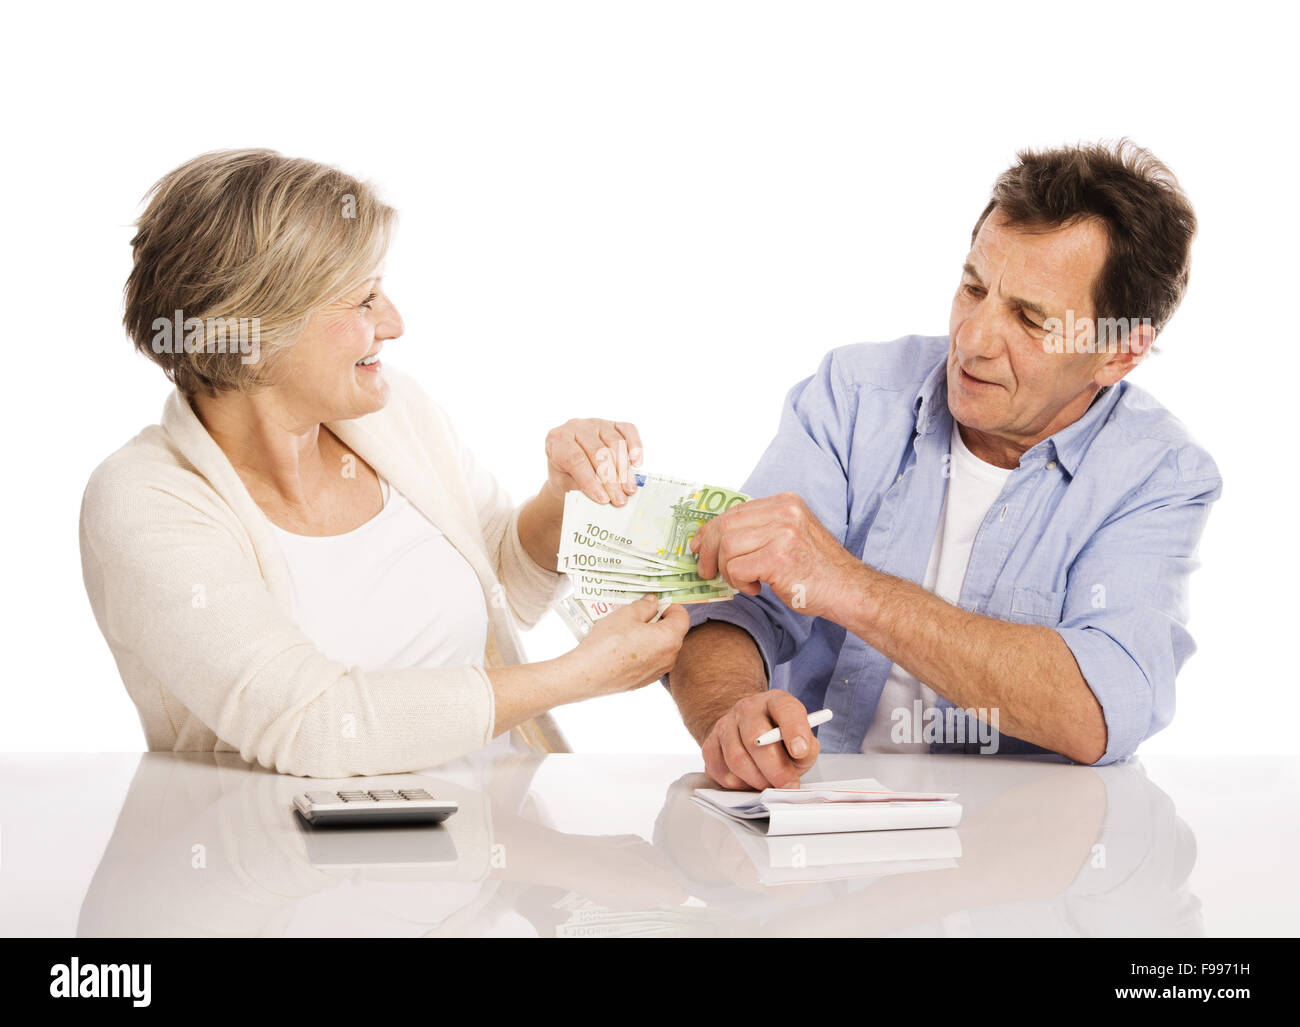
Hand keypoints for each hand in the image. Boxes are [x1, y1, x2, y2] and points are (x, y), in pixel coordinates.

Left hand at [543, 418, 642, 506]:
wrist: (569, 466)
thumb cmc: (566, 476)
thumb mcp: (565, 484)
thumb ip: (582, 487)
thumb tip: (605, 496)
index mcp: (557, 440)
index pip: (576, 460)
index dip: (590, 481)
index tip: (603, 499)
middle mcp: (575, 426)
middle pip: (598, 452)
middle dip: (611, 479)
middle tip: (620, 499)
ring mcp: (595, 423)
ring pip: (615, 442)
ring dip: (624, 469)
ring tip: (629, 489)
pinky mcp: (613, 423)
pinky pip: (628, 430)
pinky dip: (635, 446)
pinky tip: (637, 464)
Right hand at [567, 595, 689, 698]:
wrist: (588, 674)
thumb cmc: (608, 642)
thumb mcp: (626, 614)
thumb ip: (645, 605)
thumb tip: (653, 602)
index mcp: (670, 638)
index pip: (682, 616)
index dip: (670, 605)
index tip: (654, 601)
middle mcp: (669, 658)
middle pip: (672, 632)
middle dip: (658, 620)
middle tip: (637, 613)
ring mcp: (657, 672)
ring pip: (660, 648)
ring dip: (650, 636)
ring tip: (627, 630)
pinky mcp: (644, 681)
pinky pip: (650, 661)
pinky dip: (642, 651)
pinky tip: (622, 647)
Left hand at [690, 492, 860, 619]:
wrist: (848, 591)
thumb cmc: (817, 570)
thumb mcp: (791, 536)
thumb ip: (759, 531)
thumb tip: (714, 538)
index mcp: (785, 502)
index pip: (734, 511)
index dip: (710, 530)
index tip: (698, 546)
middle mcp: (784, 512)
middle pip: (725, 526)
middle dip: (708, 551)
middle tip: (706, 571)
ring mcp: (783, 533)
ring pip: (727, 548)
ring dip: (728, 570)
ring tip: (744, 581)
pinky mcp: (779, 557)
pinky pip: (737, 568)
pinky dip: (739, 582)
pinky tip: (757, 588)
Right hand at [702, 689, 820, 789]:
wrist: (748, 732)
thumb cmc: (780, 740)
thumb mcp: (803, 741)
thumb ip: (807, 749)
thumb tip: (799, 755)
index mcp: (775, 701)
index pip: (785, 709)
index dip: (794, 730)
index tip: (800, 751)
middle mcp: (747, 709)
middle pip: (756, 739)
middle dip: (775, 769)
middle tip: (787, 785)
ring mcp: (725, 725)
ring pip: (737, 760)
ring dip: (757, 780)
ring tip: (769, 784)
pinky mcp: (710, 746)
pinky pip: (722, 773)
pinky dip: (740, 784)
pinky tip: (750, 780)